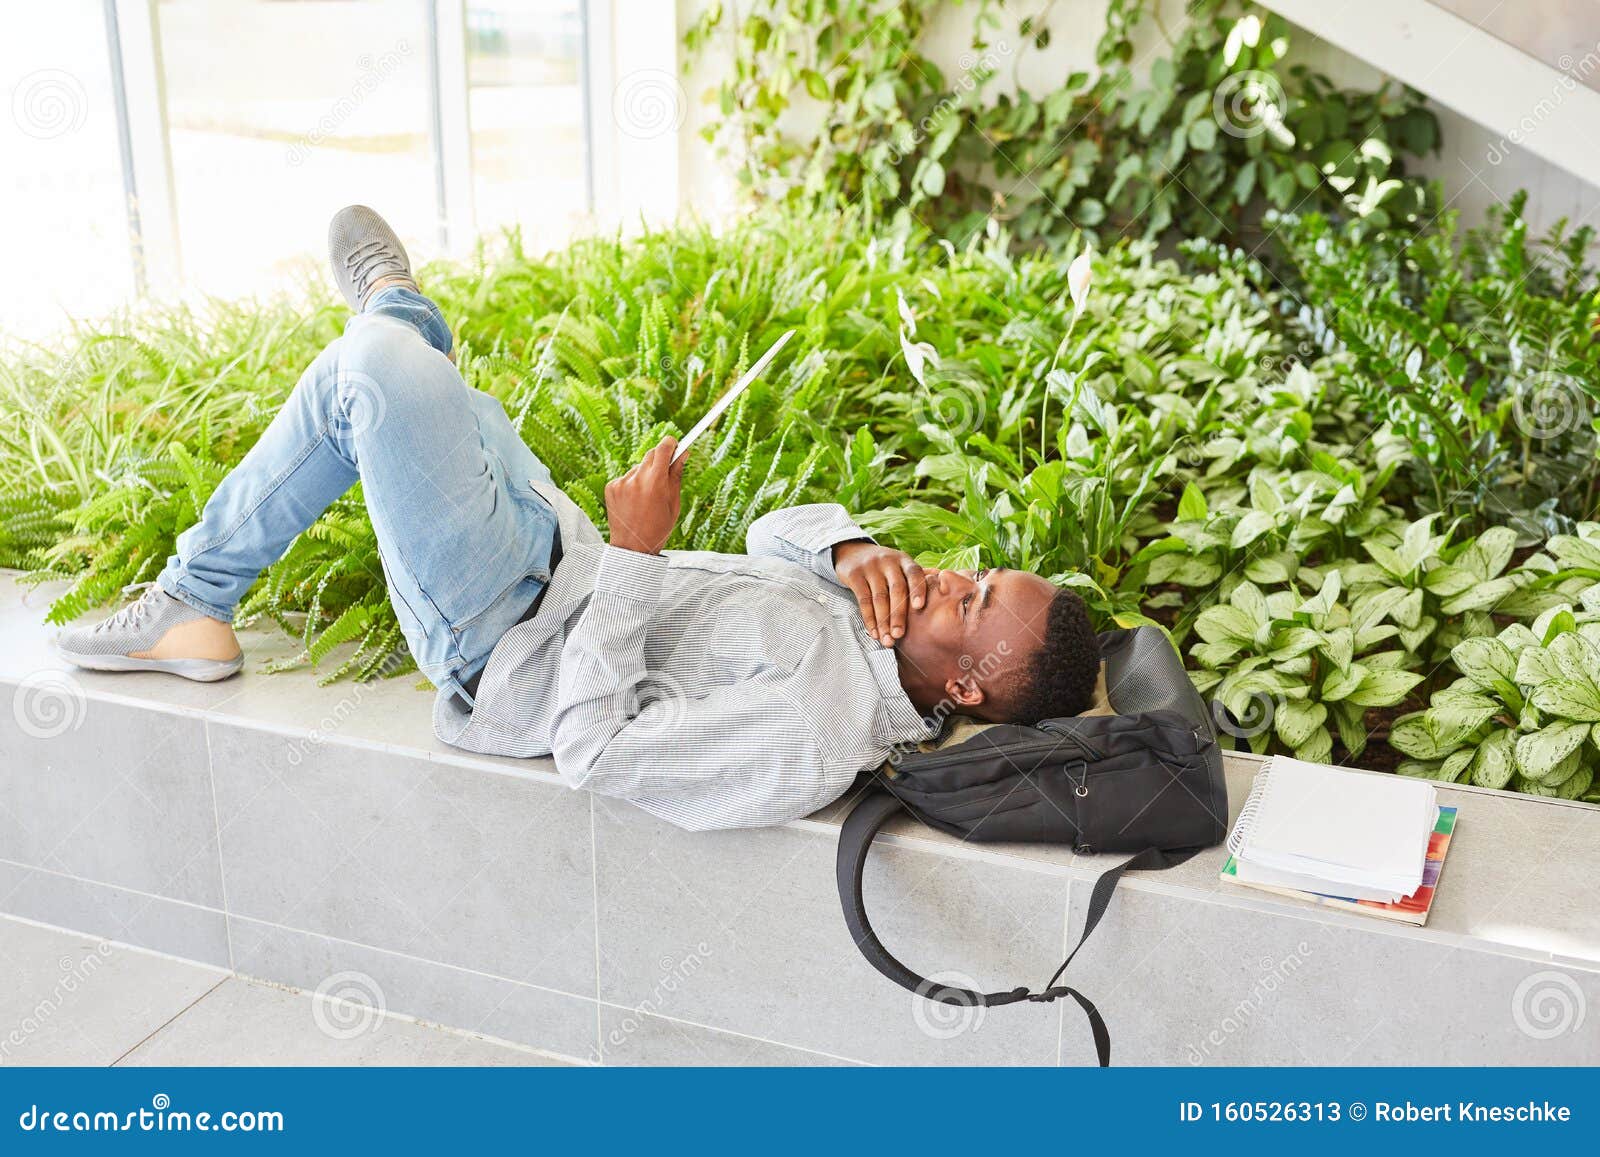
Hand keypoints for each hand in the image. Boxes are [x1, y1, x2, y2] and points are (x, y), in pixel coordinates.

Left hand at [604, 437, 683, 554]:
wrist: (632, 548)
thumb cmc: (658, 528)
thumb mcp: (674, 504)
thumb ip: (676, 476)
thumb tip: (683, 453)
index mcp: (655, 482)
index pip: (663, 448)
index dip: (671, 443)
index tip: (676, 445)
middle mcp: (636, 478)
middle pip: (650, 454)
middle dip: (659, 460)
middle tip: (664, 473)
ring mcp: (621, 482)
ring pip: (638, 467)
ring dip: (645, 474)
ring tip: (647, 497)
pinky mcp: (611, 487)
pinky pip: (627, 477)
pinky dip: (633, 484)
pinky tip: (635, 501)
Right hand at [833, 540, 925, 646]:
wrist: (853, 552)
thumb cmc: (884, 566)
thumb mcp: (901, 565)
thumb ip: (918, 577)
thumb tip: (945, 584)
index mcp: (904, 560)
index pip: (914, 573)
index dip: (918, 590)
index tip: (919, 608)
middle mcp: (889, 561)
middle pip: (897, 589)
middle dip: (899, 615)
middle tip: (899, 635)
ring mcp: (871, 567)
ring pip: (879, 597)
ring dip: (883, 622)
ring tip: (887, 640)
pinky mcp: (855, 574)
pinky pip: (863, 600)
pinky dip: (869, 619)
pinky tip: (874, 633)